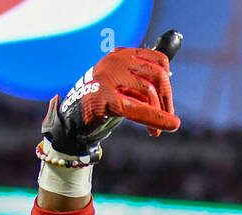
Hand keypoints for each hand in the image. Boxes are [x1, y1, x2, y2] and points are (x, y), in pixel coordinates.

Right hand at [40, 33, 180, 162]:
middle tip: (168, 119)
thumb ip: (142, 80)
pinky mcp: (104, 98)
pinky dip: (155, 118)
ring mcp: (108, 78)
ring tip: (156, 131)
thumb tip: (169, 79)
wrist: (72, 119)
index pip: (158, 60)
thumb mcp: (123, 85)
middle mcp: (116, 62)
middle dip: (166, 100)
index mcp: (122, 55)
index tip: (166, 101)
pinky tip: (167, 127)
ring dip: (159, 114)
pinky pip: (137, 108)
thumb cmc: (101, 102)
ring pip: (149, 92)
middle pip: (157, 75)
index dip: (168, 82)